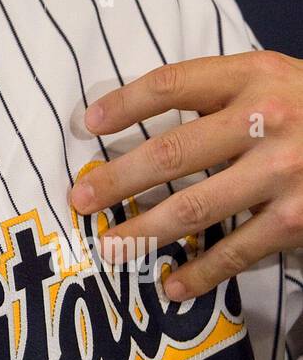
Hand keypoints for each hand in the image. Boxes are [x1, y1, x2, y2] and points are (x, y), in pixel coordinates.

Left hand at [69, 51, 302, 299]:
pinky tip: (172, 283)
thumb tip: (137, 115)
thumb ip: (219, 91)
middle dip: (118, 178)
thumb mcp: (273, 78)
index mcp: (254, 75)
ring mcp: (284, 173)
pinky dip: (200, 271)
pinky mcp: (298, 219)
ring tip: (110, 245)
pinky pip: (237, 250)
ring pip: (195, 207)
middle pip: (171, 151)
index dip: (123, 104)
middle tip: (80, 197)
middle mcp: (266, 120)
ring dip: (143, 230)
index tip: (87, 125)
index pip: (170, 85)